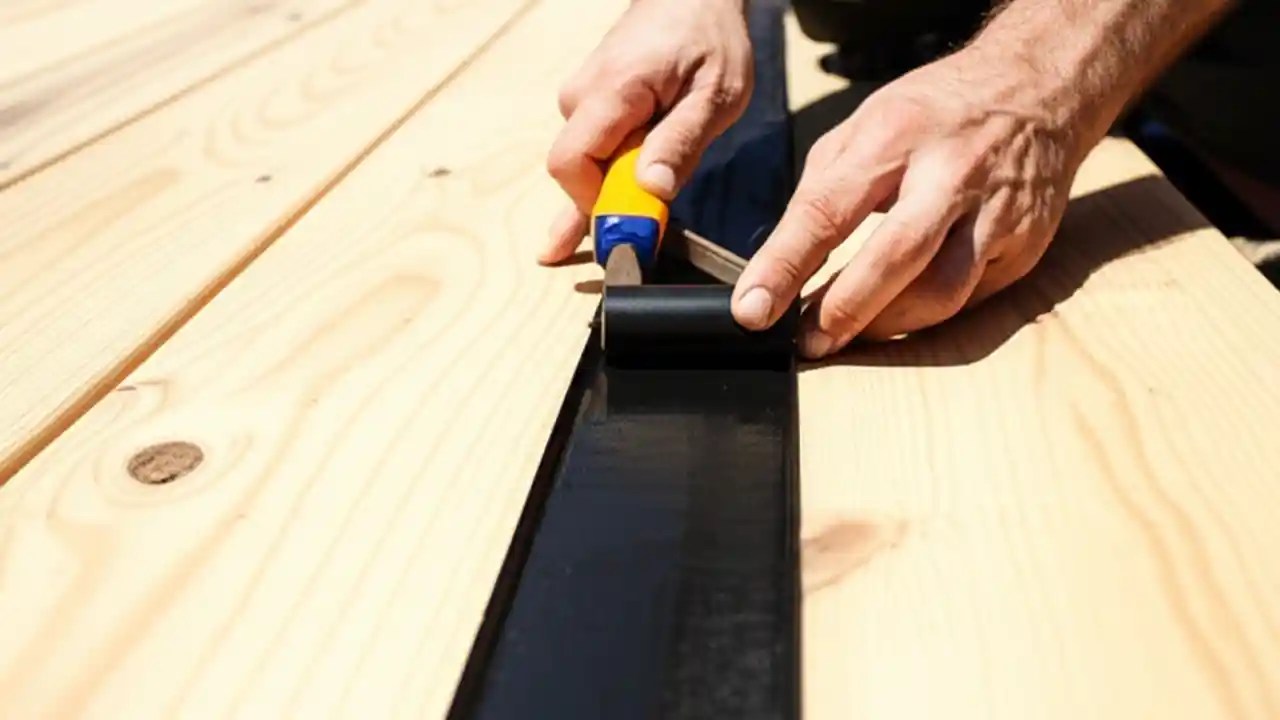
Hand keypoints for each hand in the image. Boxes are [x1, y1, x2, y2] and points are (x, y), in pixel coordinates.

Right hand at [540, 0, 752, 263]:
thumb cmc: (709, 39)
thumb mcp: (715, 95)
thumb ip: (681, 143)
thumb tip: (652, 190)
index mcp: (611, 91)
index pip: (570, 165)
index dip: (597, 206)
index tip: (636, 230)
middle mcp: (581, 96)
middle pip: (576, 175)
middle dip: (611, 205)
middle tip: (654, 228)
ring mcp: (580, 101)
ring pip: (586, 168)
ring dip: (619, 186)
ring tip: (662, 178)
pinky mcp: (588, 109)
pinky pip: (592, 155)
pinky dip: (612, 177)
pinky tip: (616, 202)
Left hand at [731, 46, 1091, 357]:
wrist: (1037, 89)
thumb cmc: (934, 113)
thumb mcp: (864, 126)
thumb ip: (822, 190)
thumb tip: (782, 261)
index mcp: (895, 135)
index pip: (827, 209)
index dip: (784, 265)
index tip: (752, 309)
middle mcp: (951, 172)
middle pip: (895, 257)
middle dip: (843, 310)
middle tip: (806, 342)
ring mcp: (996, 212)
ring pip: (940, 293)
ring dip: (883, 325)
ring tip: (844, 335)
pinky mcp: (1025, 245)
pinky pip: (970, 299)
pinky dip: (926, 316)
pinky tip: (897, 316)